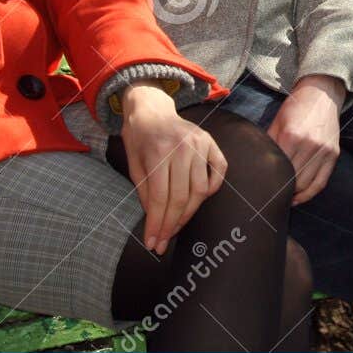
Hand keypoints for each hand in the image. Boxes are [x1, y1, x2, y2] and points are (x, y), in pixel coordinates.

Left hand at [120, 85, 226, 253]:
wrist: (151, 109)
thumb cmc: (139, 139)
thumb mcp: (133, 164)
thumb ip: (144, 191)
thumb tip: (156, 220)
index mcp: (158, 152)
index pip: (160, 198)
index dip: (157, 224)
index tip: (153, 243)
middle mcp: (182, 147)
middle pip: (181, 197)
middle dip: (171, 225)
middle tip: (163, 242)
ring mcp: (199, 143)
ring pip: (200, 190)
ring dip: (189, 213)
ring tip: (177, 225)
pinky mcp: (210, 142)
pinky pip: (219, 171)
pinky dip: (212, 188)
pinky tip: (199, 199)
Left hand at [267, 74, 344, 204]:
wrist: (321, 93)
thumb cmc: (296, 107)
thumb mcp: (277, 121)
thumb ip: (268, 142)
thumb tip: (257, 164)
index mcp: (291, 136)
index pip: (279, 169)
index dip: (271, 182)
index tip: (263, 189)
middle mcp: (310, 145)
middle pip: (293, 180)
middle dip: (282, 190)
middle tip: (272, 194)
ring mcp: (324, 151)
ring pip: (307, 184)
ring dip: (295, 194)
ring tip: (284, 197)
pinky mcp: (333, 154)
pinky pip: (322, 182)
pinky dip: (310, 193)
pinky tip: (299, 198)